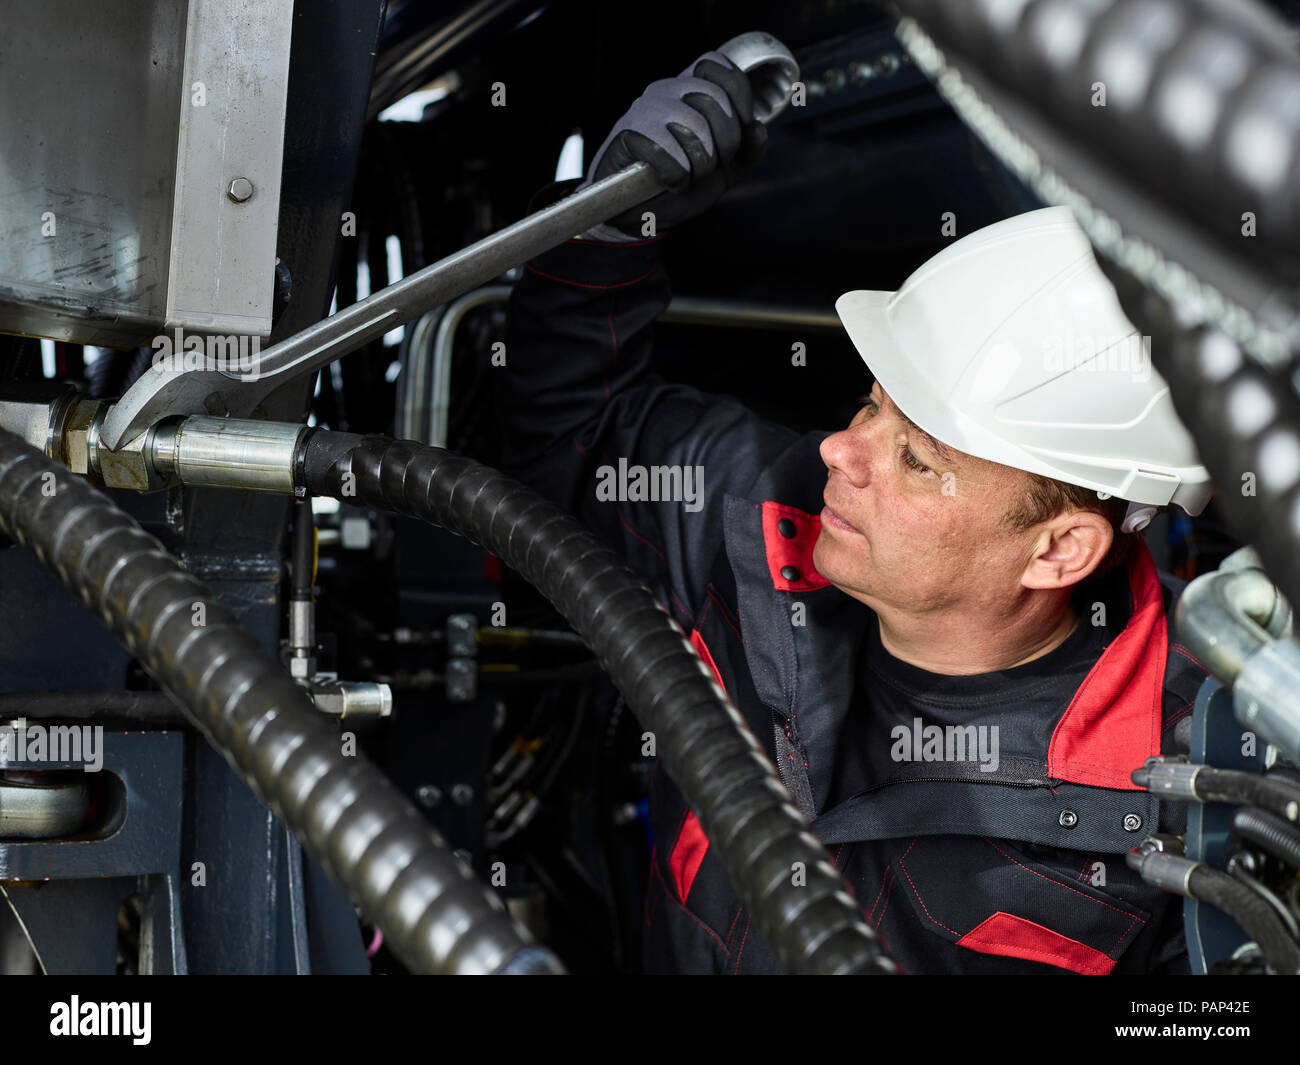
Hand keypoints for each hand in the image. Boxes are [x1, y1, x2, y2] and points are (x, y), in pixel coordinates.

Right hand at [578, 51, 767, 240]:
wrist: (640, 212)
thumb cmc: (680, 182)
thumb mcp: (724, 168)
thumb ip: (748, 150)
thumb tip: (758, 129)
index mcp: (692, 90)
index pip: (724, 71)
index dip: (740, 103)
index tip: (735, 137)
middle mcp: (669, 91)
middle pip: (714, 99)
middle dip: (724, 143)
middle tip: (711, 165)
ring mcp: (646, 108)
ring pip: (693, 124)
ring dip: (700, 164)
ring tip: (688, 176)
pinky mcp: (629, 132)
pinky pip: (665, 149)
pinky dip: (675, 175)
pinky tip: (669, 182)